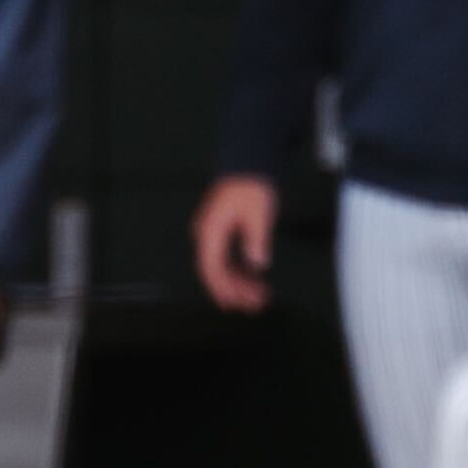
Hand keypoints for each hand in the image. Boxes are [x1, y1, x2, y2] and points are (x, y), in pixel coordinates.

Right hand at [193, 175, 277, 312]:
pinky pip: (228, 257)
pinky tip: (254, 280)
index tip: (235, 303)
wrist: (248, 163)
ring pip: (223, 266)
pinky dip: (240, 270)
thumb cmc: (251, 185)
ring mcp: (214, 234)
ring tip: (259, 296)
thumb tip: (257, 263)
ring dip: (239, 283)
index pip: (212, 268)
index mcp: (211, 231)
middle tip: (255, 304)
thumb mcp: (258, 213)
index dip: (222, 289)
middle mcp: (207, 235)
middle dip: (234, 290)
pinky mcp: (223, 232)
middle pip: (216, 271)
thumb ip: (256, 240)